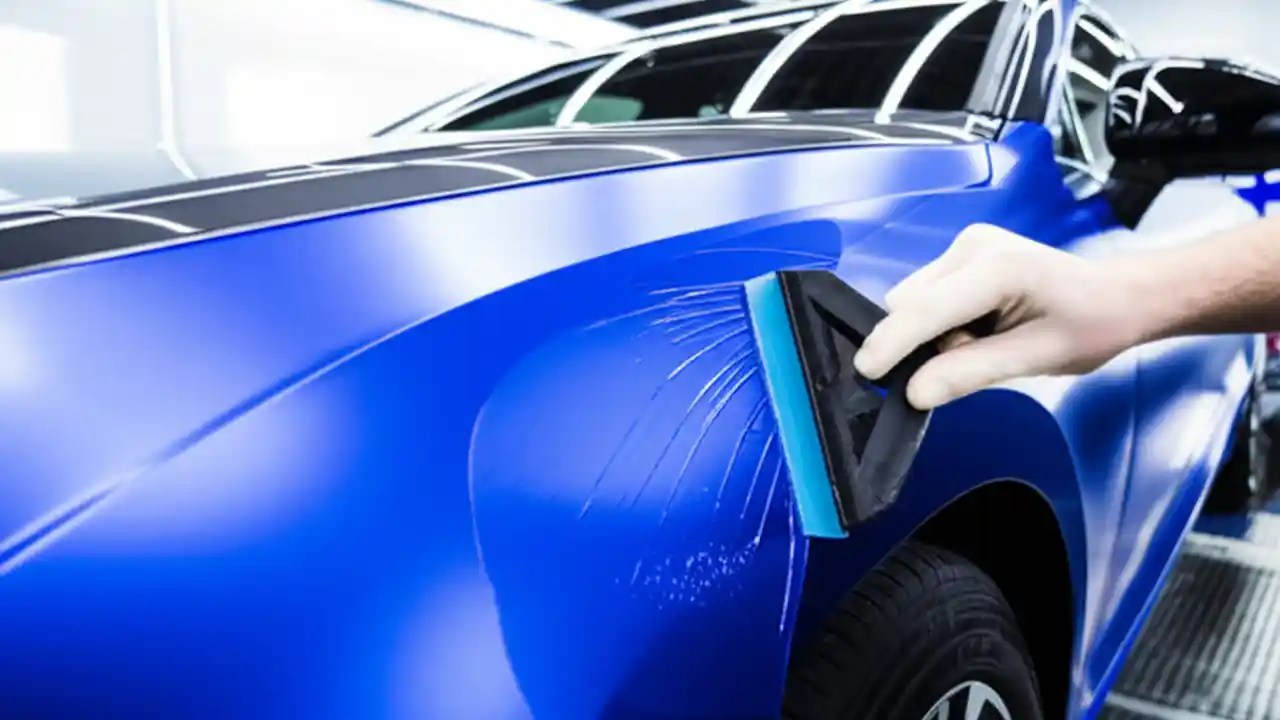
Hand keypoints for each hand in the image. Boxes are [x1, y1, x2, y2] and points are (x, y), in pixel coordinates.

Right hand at [853, 224, 1146, 409]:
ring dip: (932, 335)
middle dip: (924, 342)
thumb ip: (972, 372)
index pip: (925, 309)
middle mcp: (971, 247)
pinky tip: (980, 327)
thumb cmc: (1090, 325)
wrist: (1118, 296)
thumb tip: (915, 393)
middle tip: (975, 359)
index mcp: (996, 267)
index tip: (867, 373)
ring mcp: (964, 248)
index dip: (893, 343)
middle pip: (909, 305)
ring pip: (913, 303)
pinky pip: (926, 299)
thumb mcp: (1037, 357)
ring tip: (984, 342)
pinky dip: (941, 323)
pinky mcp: (959, 257)